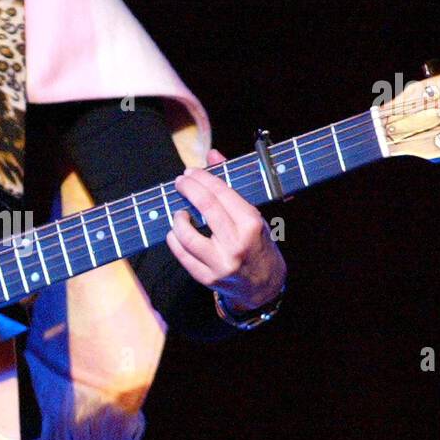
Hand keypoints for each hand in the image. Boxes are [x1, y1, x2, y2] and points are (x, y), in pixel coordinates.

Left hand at [165, 147, 285, 313]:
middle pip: (205, 208)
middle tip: (180, 183)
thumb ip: (229, 185)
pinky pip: (182, 255)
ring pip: (187, 235)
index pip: (220, 194)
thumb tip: (212, 154)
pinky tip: (176, 232)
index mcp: (250, 224)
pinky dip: (174, 239)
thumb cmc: (257, 244)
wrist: (264, 285)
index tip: (190, 173)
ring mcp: (220, 263)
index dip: (202, 179)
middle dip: (188, 190)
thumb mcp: (251, 215)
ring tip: (179, 212)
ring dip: (177, 219)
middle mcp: (236, 244)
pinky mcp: (207, 278)